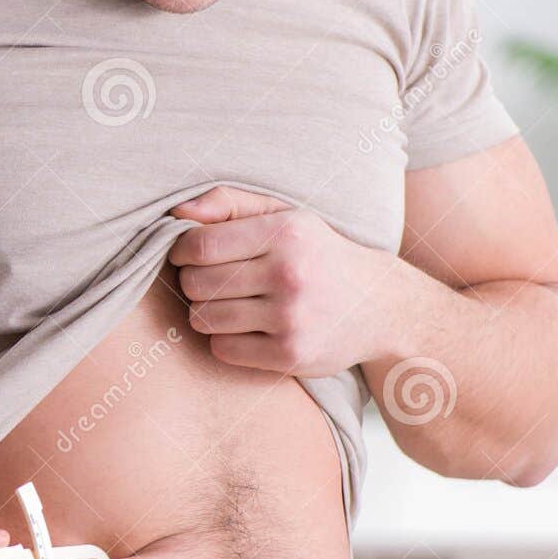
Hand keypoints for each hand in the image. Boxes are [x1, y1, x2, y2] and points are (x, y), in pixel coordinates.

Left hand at [167, 185, 398, 375]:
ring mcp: (291, 319)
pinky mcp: (290, 356)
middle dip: (193, 282)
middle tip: (213, 281)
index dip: (181, 251)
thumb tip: (178, 212)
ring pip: (204, 318)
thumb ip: (229, 203)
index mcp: (285, 232)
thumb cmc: (316, 254)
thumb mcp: (284, 216)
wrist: (380, 305)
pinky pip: (223, 350)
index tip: (187, 254)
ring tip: (229, 304)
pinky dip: (225, 340)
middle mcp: (289, 274)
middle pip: (196, 284)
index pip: (199, 245)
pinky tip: (246, 329)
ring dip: (206, 312)